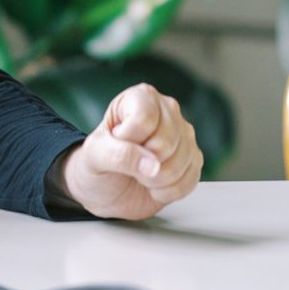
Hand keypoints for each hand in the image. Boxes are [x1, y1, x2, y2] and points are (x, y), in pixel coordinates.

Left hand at [59, 83, 202, 220]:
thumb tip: (153, 165)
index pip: (145, 119)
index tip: (116, 144)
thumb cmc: (97, 165)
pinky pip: (189, 181)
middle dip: (143, 164)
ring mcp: (184, 136)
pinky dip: (168, 191)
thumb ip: (119, 155)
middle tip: (129, 164)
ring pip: (179, 164)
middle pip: (166, 143)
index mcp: (141, 97)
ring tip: (140, 175)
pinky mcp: (194, 160)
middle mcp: (168, 111)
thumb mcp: (95, 156)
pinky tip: (155, 185)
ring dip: (155, 181)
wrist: (106, 192)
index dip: (129, 140)